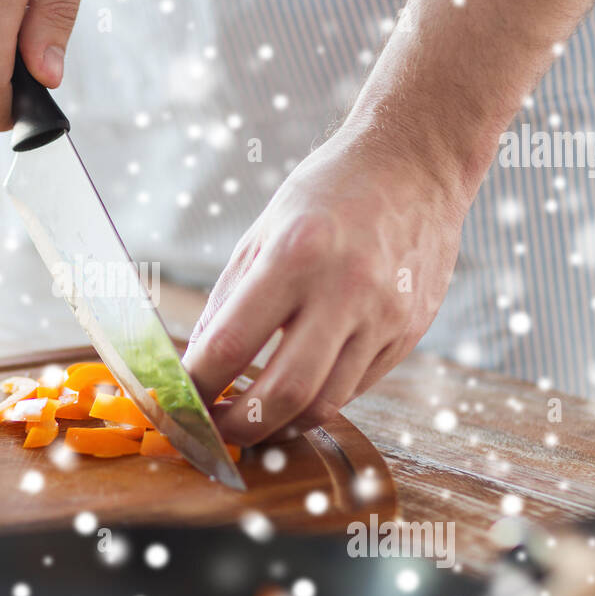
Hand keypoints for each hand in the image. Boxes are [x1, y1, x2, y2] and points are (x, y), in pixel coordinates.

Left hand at [183, 127, 468, 444]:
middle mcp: (345, 290)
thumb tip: (197, 365)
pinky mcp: (408, 333)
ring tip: (250, 421)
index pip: (231, 344)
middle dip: (239, 427)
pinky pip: (355, 388)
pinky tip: (296, 392)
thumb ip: (228, 300)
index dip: (196, 386)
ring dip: (278, 425)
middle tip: (213, 432)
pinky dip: (317, 401)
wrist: (416, 163)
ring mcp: (384, 316)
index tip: (178, 402)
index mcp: (295, 255)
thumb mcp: (264, 231)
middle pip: (284, 393)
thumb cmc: (329, 192)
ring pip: (326, 404)